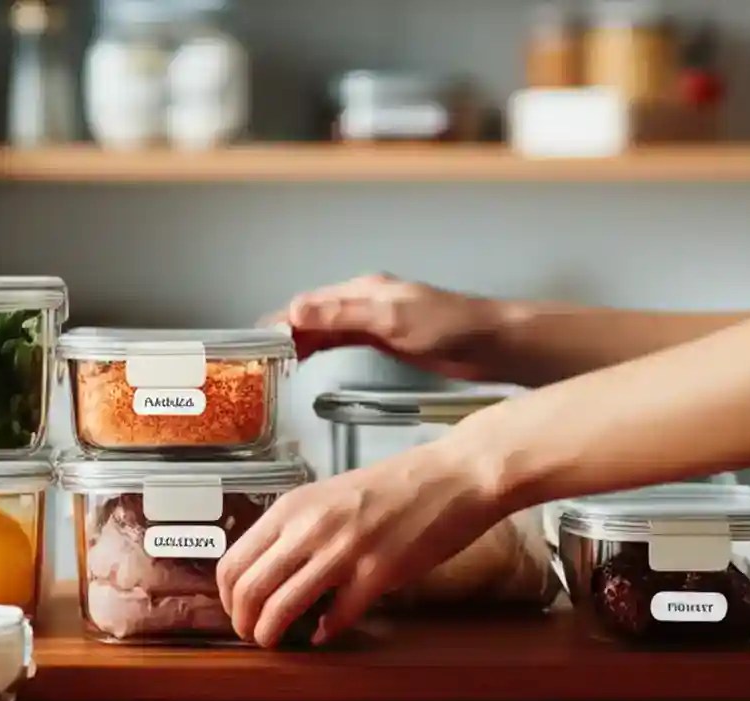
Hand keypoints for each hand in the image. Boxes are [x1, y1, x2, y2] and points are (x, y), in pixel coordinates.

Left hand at [216, 441, 506, 647]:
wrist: (451, 477)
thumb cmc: (390, 488)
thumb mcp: (326, 498)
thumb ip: (295, 529)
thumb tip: (268, 570)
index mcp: (292, 507)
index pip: (234, 561)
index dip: (228, 597)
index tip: (238, 611)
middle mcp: (309, 527)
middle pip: (250, 588)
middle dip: (244, 622)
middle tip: (253, 634)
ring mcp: (343, 550)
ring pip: (283, 606)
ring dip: (273, 633)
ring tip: (277, 641)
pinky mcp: (378, 572)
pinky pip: (338, 616)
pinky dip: (326, 633)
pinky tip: (326, 634)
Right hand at [266, 274, 504, 379]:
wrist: (494, 343)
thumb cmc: (450, 327)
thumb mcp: (391, 320)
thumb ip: (343, 316)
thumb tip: (295, 312)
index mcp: (364, 290)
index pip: (308, 303)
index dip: (280, 321)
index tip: (255, 343)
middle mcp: (365, 301)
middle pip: (312, 314)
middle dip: (284, 331)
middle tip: (258, 359)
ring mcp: (376, 321)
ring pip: (324, 328)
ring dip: (299, 341)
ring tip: (274, 363)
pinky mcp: (386, 340)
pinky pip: (340, 340)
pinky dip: (318, 348)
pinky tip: (308, 361)